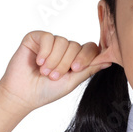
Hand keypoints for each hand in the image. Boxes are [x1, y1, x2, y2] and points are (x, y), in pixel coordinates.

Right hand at [0, 31, 115, 112]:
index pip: (89, 49)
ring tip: (44, 72)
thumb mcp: (72, 82)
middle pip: (76, 45)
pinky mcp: (36, 37)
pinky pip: (48, 37)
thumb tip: (109, 61)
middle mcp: (64, 48)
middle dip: (65, 64)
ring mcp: (50, 42)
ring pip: (62, 41)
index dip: (85, 57)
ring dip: (54, 60)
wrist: (23, 94)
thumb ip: (88, 70)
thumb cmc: (46, 91)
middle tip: (52, 77)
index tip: (75, 69)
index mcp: (75, 58)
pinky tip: (38, 62)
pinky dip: (44, 52)